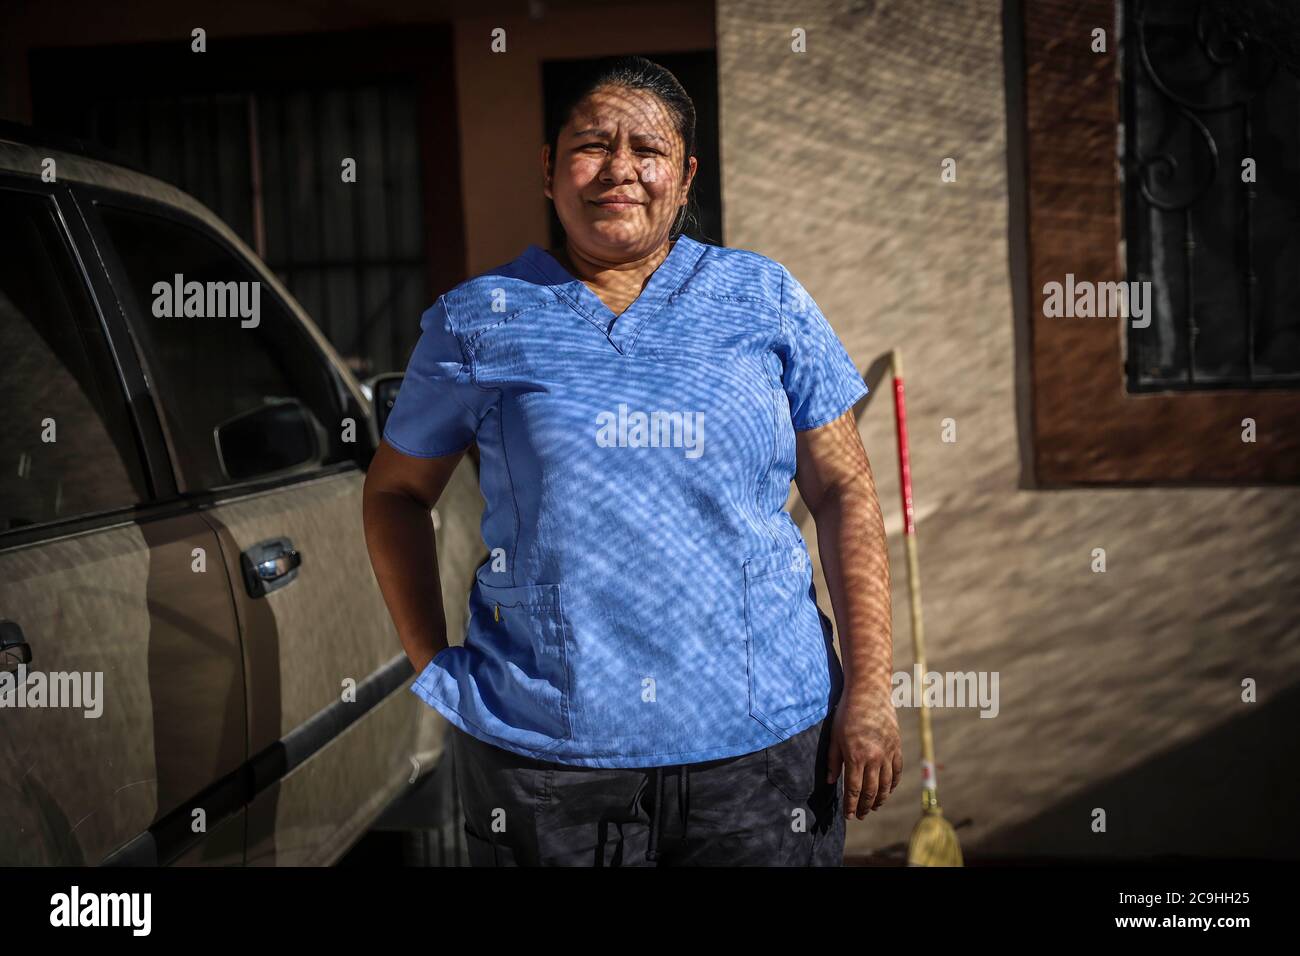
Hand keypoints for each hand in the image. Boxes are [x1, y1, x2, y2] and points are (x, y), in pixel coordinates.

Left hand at [827, 687, 902, 818]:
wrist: (869, 692)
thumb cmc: (847, 713)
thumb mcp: (834, 736)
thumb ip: (833, 761)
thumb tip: (831, 782)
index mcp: (855, 757)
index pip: (854, 790)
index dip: (851, 805)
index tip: (849, 815)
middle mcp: (874, 759)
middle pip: (871, 791)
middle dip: (865, 806)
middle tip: (861, 815)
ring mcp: (888, 753)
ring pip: (886, 785)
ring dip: (880, 799)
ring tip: (874, 807)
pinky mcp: (897, 747)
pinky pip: (897, 771)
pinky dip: (893, 784)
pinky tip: (888, 790)